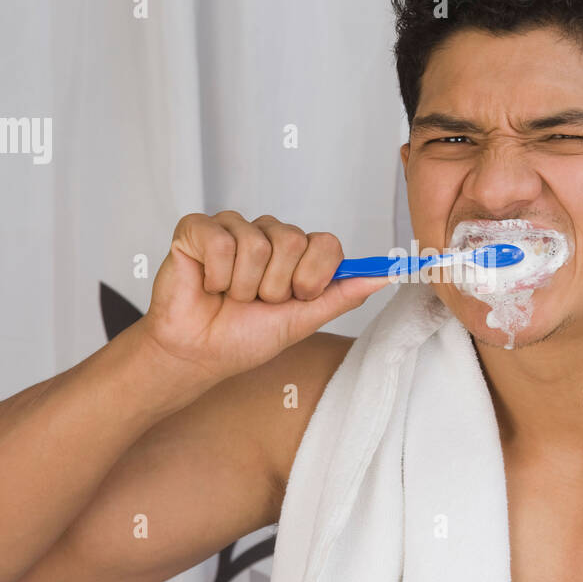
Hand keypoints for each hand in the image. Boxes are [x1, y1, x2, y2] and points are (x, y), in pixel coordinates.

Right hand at [139, 211, 390, 380]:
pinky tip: (209, 284)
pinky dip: (217, 275)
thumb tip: (385, 275)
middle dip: (275, 285)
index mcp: (297, 253)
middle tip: (256, 301)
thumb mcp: (303, 320)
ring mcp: (233, 227)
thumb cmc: (244, 337)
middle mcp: (268, 234)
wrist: (197, 354)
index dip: (313, 276)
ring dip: (244, 286)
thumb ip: (343, 295)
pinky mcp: (197, 229)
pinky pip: (221, 241)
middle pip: (294, 240)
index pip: (327, 242)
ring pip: (256, 243)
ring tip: (230, 296)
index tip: (296, 298)